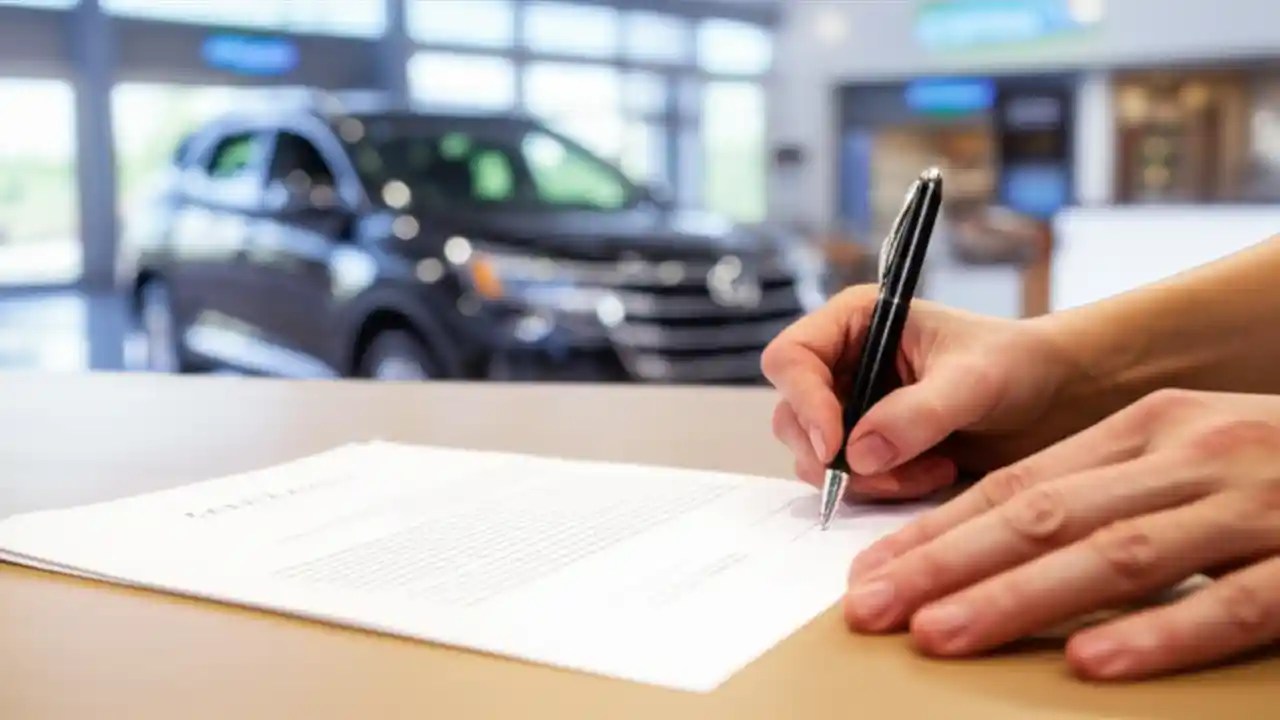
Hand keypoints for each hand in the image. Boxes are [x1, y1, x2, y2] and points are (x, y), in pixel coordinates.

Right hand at [761, 285, 1079, 499]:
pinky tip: (933, 472)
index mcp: (856, 321)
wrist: (1054, 399)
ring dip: (867, 477)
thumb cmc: (1018, 365)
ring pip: (815, 456)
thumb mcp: (973, 382)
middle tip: (884, 471)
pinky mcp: (868, 446)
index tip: (835, 446)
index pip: (791, 358)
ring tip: (930, 469)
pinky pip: (849, 479)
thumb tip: (857, 454)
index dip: (804, 403)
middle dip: (833, 454)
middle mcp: (843, 362)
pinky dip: (884, 487)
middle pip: (792, 415)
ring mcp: (852, 407)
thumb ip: (917, 413)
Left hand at [845, 389, 1279, 679]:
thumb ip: (1104, 490)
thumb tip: (998, 545)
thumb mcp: (1188, 454)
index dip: (938, 530)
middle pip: (1043, 515)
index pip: (1018, 484)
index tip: (872, 571)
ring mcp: (1255, 505)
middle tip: (872, 608)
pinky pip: (1234, 604)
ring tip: (942, 636)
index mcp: (1151, 427)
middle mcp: (1191, 453)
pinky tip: (1092, 665)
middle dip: (946, 565)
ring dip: (1018, 597)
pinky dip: (1159, 634)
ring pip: (1116, 556)